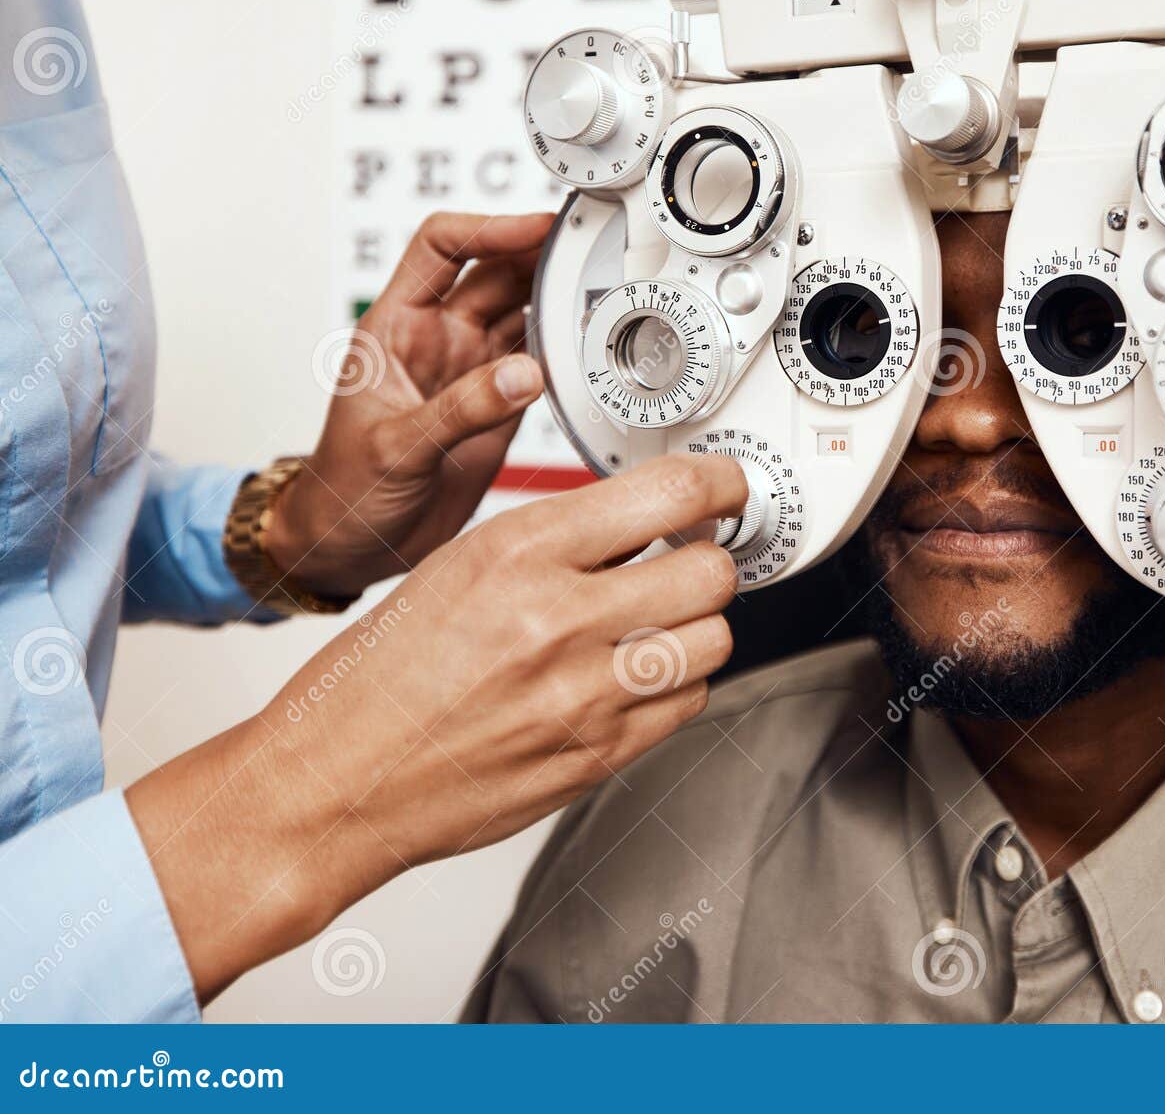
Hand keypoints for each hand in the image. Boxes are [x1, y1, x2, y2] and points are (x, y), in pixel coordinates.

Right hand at [128, 454, 748, 1000]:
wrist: (337, 779)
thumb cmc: (381, 676)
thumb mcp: (460, 566)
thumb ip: (556, 538)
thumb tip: (642, 516)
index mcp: (518, 552)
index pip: (670, 494)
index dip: (720, 485)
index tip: (726, 487)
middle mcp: (558, 619)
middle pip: (711, 570)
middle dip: (710, 558)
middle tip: (690, 557)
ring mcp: (585, 694)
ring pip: (715, 639)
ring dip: (699, 625)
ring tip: (662, 622)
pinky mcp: (598, 755)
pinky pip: (688, 704)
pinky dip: (676, 685)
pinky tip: (637, 677)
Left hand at [265, 211, 555, 598]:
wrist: (351, 546)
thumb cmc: (343, 491)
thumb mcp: (395, 449)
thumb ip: (460, 411)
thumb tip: (522, 375)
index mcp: (395, 329)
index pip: (441, 248)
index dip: (490, 228)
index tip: (536, 230)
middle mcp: (437, 341)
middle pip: (496, 274)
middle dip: (540, 257)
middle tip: (588, 253)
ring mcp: (471, 372)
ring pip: (524, 314)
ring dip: (559, 302)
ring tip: (600, 294)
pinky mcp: (498, 407)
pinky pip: (540, 363)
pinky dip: (567, 354)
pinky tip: (589, 351)